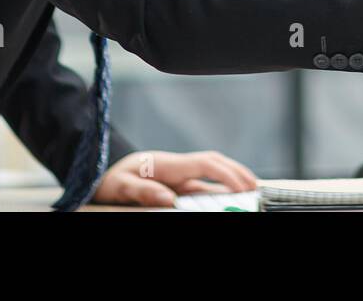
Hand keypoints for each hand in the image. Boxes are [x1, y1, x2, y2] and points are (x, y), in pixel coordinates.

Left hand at [91, 150, 257, 206]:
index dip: (226, 173)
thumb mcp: (121, 187)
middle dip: (237, 172)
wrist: (106, 174)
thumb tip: (168, 198)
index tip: (242, 185)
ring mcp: (179, 174)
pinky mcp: (178, 183)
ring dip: (232, 179)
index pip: (205, 164)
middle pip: (215, 163)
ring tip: (252, 191)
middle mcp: (178, 166)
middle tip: (256, 187)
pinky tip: (230, 197)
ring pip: (212, 173)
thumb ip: (143, 191)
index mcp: (168, 164)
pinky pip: (204, 184)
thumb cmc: (113, 180)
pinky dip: (220, 188)